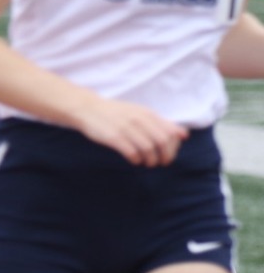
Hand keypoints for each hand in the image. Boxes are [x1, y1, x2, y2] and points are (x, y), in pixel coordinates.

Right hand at [72, 96, 187, 167]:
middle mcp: (138, 120)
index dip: (173, 147)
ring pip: (148, 149)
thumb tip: (184, 135)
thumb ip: (161, 123)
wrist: (88, 109)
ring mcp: (126, 128)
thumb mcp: (140, 113)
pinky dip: (136, 159)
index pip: (170, 133)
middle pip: (161, 142)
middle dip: (164, 156)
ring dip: (150, 160)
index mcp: (147, 114)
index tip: (169, 154)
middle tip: (161, 163)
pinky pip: (131, 152)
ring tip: (147, 163)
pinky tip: (134, 160)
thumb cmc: (116, 113)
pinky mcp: (113, 137)